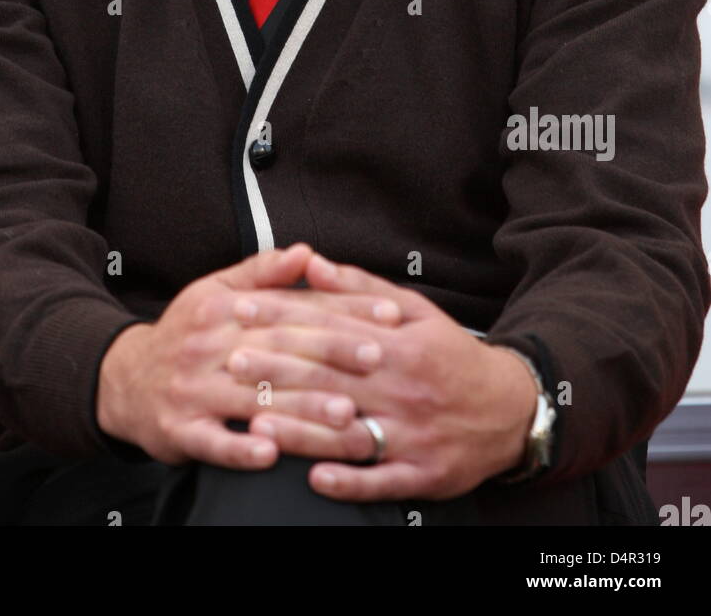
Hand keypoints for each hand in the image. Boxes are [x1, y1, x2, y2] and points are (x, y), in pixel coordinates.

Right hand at [95, 242, 404, 469]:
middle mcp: (209, 346)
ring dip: (302, 408)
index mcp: (225, 309)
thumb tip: (307, 251)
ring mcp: (192, 390)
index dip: (342, 310)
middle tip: (378, 361)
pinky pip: (212, 443)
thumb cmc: (185, 334)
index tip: (387, 316)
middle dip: (332, 354)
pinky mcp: (179, 430)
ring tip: (346, 415)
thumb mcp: (215, 291)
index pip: (293, 307)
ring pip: (254, 398)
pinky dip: (241, 450)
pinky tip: (273, 453)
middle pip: (280, 349)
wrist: (125, 380)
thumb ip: (263, 272)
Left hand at [229, 253, 537, 501]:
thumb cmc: (451, 355)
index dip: (282, 318)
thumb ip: (359, 288)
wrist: (512, 410)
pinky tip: (313, 478)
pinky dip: (348, 482)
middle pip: (331, 379)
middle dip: (278, 369)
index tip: (242, 310)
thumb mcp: (414, 310)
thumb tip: (313, 264)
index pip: (329, 328)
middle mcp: (404, 388)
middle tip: (232, 361)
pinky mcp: (423, 474)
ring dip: (302, 430)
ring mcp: (413, 435)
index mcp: (400, 344)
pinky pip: (381, 481)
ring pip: (350, 433)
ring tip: (256, 422)